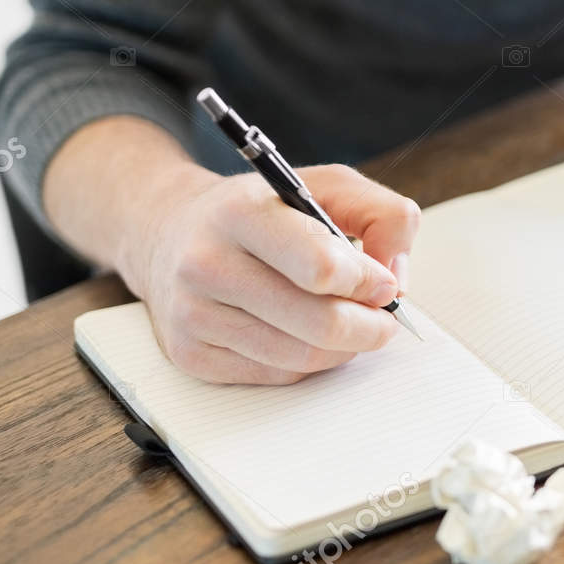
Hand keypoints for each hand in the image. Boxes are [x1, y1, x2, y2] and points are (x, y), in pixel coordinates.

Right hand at [122, 163, 420, 383]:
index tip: (384, 282)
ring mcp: (193, 314)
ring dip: (343, 348)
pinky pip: (277, 376)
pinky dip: (308, 362)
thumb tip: (395, 277)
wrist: (168, 234)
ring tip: (350, 325)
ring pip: (302, 358)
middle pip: (319, 324)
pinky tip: (306, 335)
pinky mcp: (190, 355)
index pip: (322, 268)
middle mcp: (206, 263)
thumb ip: (381, 215)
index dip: (368, 282)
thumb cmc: (261, 211)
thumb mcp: (324, 187)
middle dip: (369, 327)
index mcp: (241, 212)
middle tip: (383, 319)